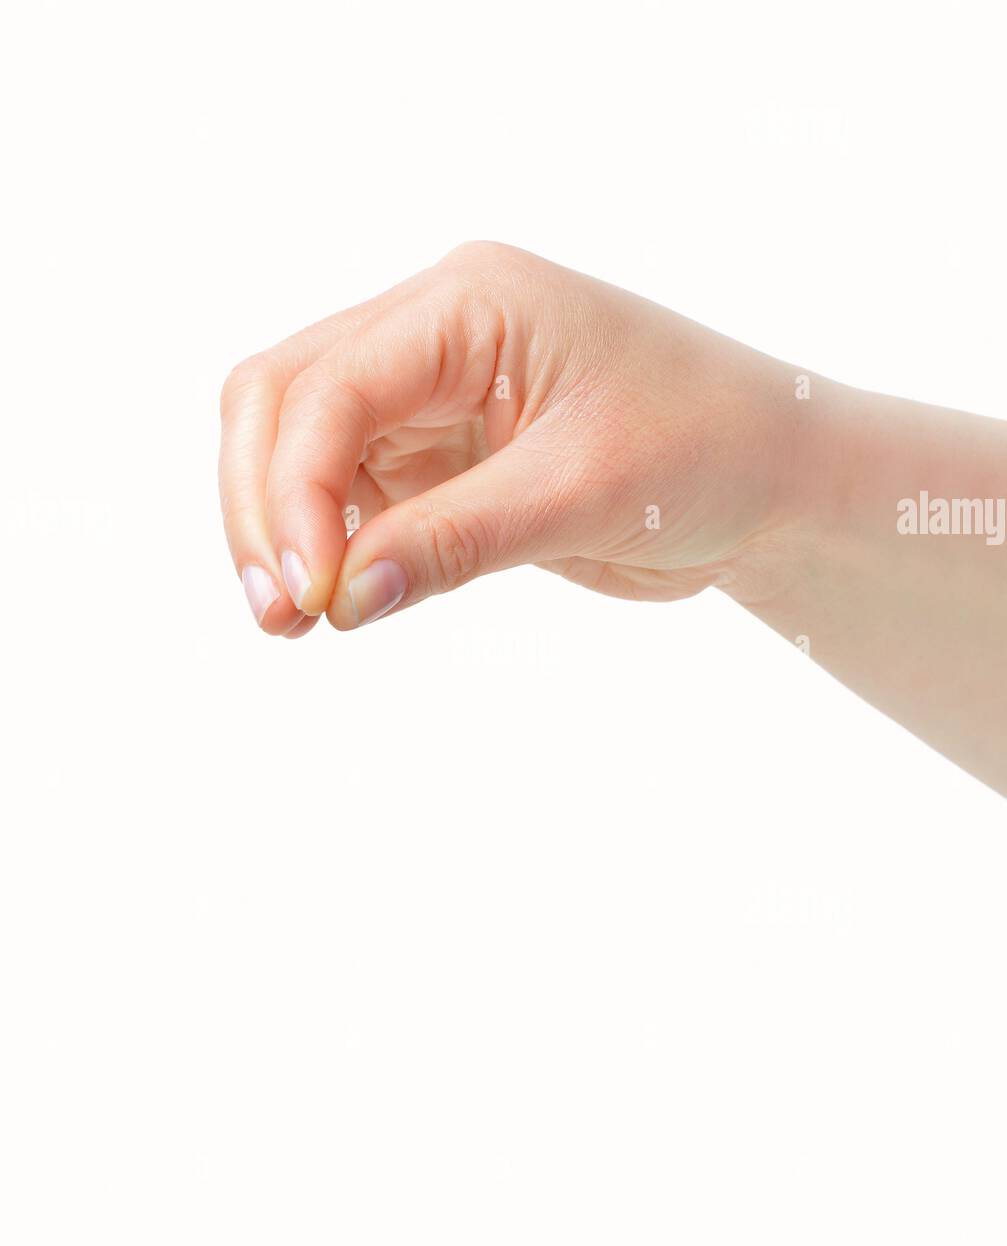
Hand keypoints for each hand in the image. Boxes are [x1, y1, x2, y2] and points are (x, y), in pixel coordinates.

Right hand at [218, 241, 797, 635]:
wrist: (775, 479)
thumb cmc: (709, 450)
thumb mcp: (584, 493)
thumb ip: (454, 540)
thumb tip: (340, 600)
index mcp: (470, 303)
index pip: (332, 386)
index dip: (295, 491)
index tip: (310, 592)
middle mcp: (435, 332)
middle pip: (285, 398)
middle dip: (263, 504)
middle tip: (279, 614)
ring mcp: (432, 391)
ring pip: (303, 443)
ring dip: (283, 528)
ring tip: (296, 622)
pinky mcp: (443, 452)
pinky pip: (354, 490)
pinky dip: (332, 544)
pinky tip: (340, 599)